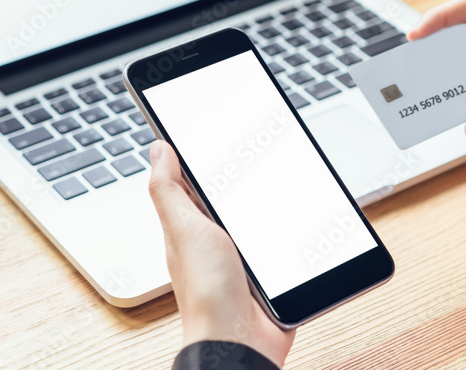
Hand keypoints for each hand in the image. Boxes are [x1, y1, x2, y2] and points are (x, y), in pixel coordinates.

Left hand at [148, 141, 294, 366]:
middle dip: (250, 170)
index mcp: (191, 223)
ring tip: (291, 171)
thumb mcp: (184, 229)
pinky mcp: (272, 268)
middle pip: (234, 191)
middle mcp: (216, 236)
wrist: (241, 341)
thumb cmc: (207, 293)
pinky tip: (308, 210)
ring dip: (277, 198)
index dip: (206, 151)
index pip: (196, 177)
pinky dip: (297, 225)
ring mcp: (246, 252)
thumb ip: (170, 190)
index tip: (221, 124)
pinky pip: (286, 236)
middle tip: (266, 142)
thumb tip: (157, 148)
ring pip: (262, 211)